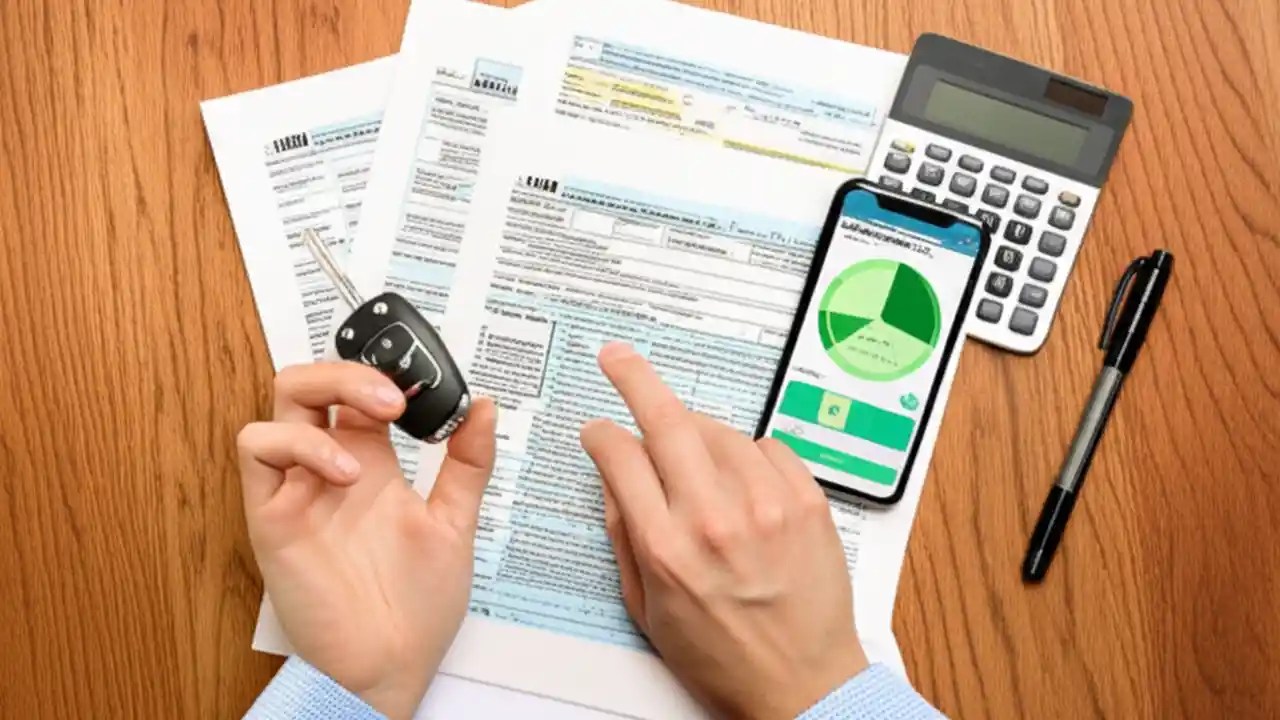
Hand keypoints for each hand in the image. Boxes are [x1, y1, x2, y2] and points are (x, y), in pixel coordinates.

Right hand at [236, 362, 495, 719]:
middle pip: (316, 382)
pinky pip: (258, 449)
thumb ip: (469, 463)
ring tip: (378, 420)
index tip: (426, 376)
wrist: (388, 666)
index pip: (363, 392)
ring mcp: (299, 487)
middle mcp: (333, 468)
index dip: (387, 372)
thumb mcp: (456, 523)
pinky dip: (299, 442)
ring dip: (325, 389)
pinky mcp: (272, 514)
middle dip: (351, 368)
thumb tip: (485, 405)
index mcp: (375, 465)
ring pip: (282, 399)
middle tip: (396, 395)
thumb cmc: (417, 607)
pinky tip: (345, 472)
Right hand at [580, 343, 867, 719]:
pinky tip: (743, 482)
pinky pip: (768, 446)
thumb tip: (614, 480)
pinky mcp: (808, 501)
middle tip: (617, 358)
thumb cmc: (723, 656)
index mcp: (666, 546)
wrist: (802, 684)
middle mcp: (715, 518)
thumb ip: (625, 537)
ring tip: (697, 464)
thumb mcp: (646, 608)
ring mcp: (767, 505)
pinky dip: (749, 454)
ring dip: (698, 433)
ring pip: (719, 430)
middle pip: (666, 418)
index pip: (621, 457)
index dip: (601, 435)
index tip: (598, 430)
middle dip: (633, 378)